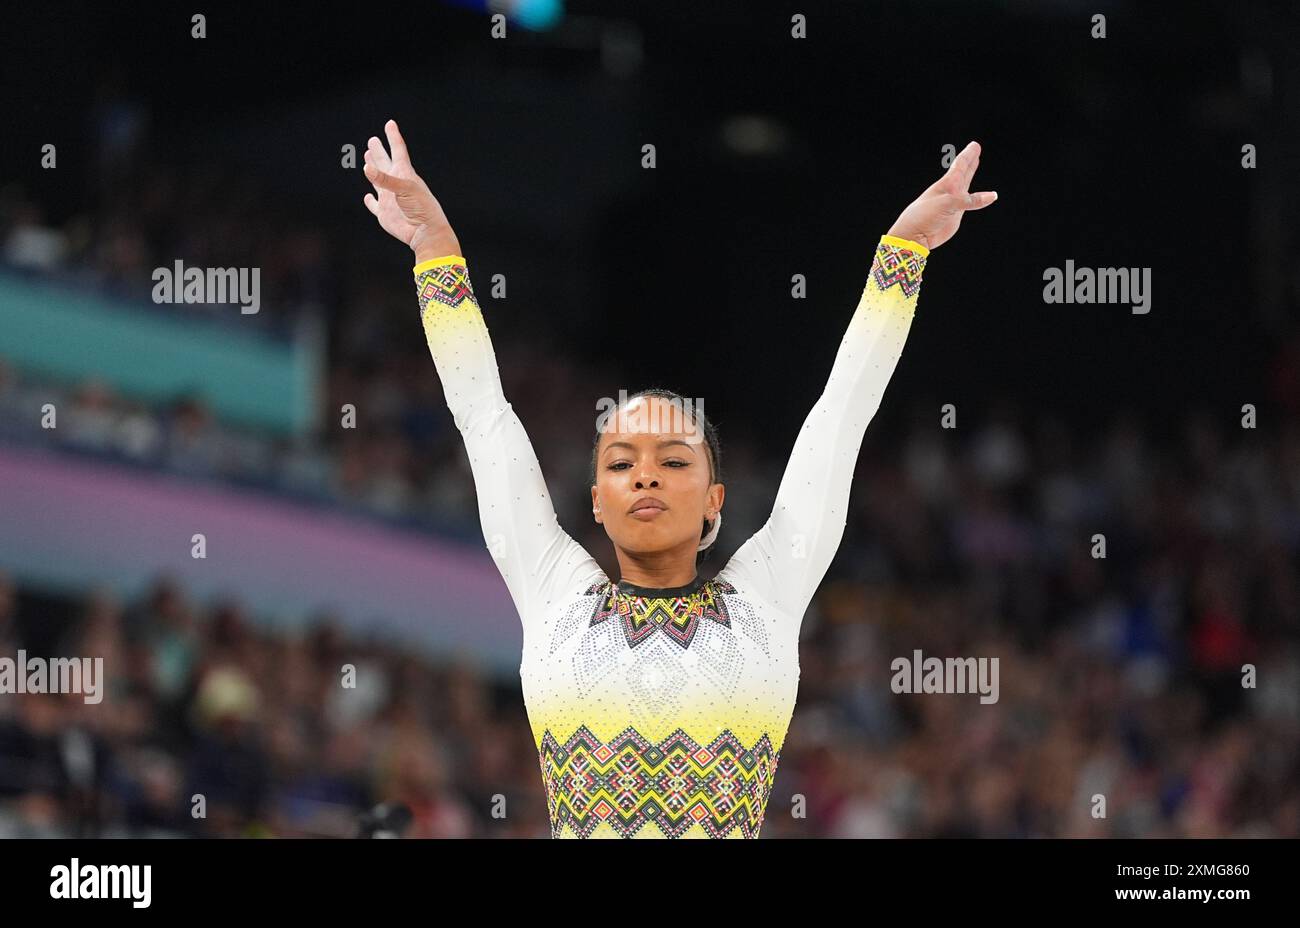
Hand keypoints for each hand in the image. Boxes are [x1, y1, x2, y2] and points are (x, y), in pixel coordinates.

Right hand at [362, 119, 460, 259]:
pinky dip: (369, 201)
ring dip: (373, 170)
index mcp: (405, 174)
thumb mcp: (405, 189)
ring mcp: (390, 199)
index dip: (393, 137)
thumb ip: (386, 179)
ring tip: (368, 158)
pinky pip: (374, 205)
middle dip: (379, 152)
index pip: (398, 150)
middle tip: (373, 140)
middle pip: (385, 163)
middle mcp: (396, 184)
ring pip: (378, 180)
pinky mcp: (384, 213)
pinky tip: (368, 196)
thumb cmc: (421, 208)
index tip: (390, 123)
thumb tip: (366, 168)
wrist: (425, 232)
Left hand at [887, 141, 996, 250]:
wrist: (914, 236)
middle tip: (975, 148)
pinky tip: (988, 197)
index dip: (968, 155)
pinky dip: (980, 199)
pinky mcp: (955, 215)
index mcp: (946, 184)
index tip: (974, 145)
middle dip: (969, 160)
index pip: (959, 165)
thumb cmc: (925, 216)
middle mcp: (950, 191)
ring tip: (975, 163)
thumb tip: (992, 196)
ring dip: (970, 174)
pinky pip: (971, 204)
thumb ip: (970, 200)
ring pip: (965, 184)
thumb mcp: (948, 204)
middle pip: (963, 171)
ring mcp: (953, 203)